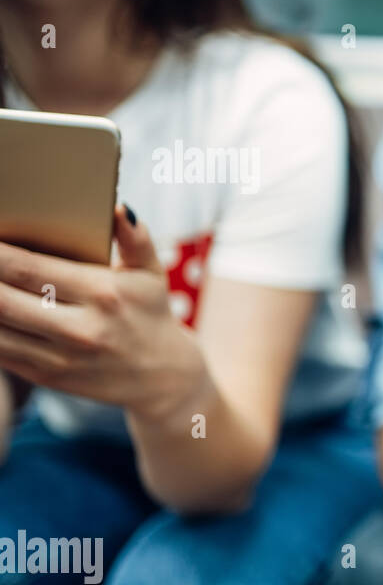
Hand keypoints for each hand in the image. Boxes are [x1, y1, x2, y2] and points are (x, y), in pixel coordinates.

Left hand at [0, 206, 204, 419]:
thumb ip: (134, 237)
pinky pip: (0, 350)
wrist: (164, 377)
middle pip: (1, 297)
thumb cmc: (150, 312)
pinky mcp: (49, 375)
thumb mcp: (150, 273)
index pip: (27, 266)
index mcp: (104, 292)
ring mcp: (62, 356)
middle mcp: (82, 327)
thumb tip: (117, 208)